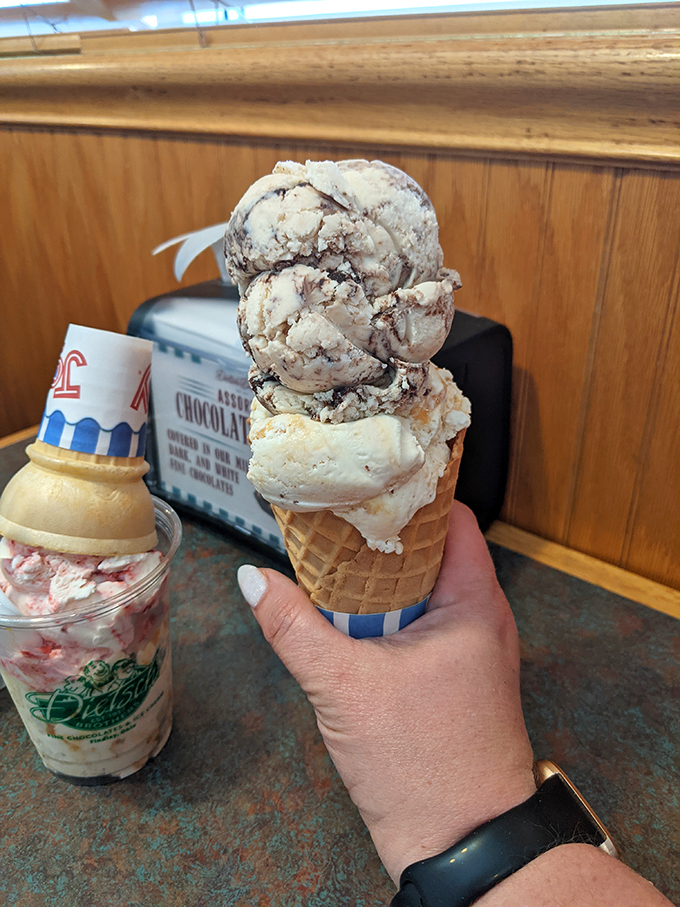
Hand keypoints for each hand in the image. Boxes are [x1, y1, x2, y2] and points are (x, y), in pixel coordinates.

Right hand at [237, 502, 536, 883]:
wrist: (462, 846)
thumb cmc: (425, 768)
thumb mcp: (343, 688)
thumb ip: (294, 627)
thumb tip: (253, 581)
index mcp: (475, 603)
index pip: (452, 517)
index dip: (410, 492)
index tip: (367, 476)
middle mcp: (482, 618)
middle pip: (432, 550)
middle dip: (383, 532)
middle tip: (334, 512)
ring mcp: (472, 649)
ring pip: (423, 590)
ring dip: (381, 577)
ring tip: (333, 555)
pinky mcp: (455, 676)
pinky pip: (421, 623)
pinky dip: (387, 612)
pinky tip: (348, 615)